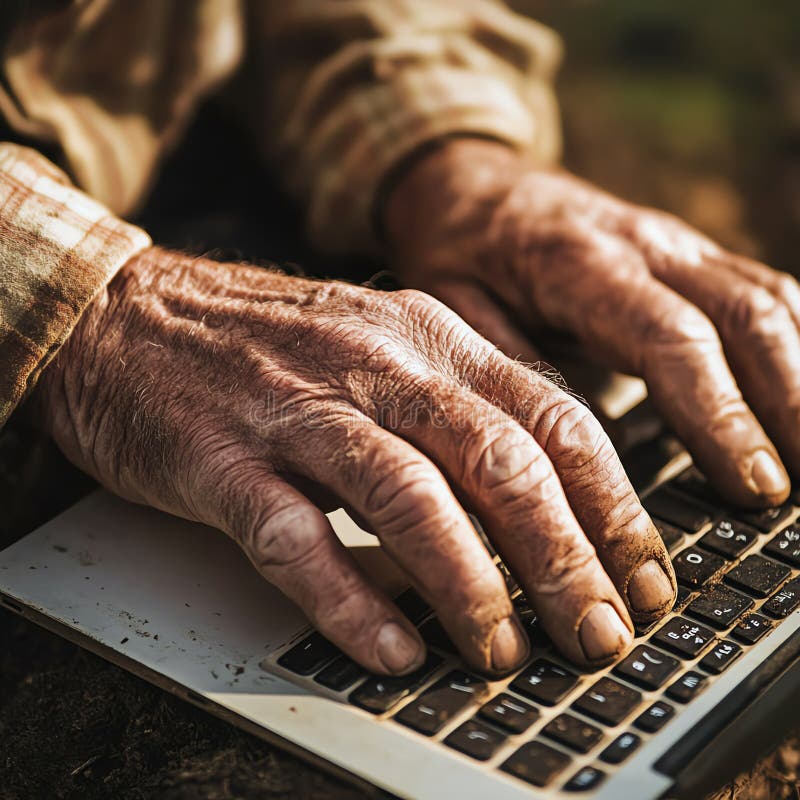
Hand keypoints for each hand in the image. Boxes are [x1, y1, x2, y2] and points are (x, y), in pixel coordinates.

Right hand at [32, 247, 674, 675]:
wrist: (131, 314)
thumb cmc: (273, 342)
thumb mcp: (386, 343)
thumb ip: (465, 404)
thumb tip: (550, 490)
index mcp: (428, 334)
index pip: (551, 415)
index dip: (610, 501)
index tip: (641, 574)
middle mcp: (373, 364)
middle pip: (495, 460)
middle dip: (562, 555)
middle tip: (597, 632)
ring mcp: (295, 410)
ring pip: (405, 496)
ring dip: (468, 582)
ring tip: (503, 651)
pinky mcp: (222, 459)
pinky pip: (294, 537)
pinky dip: (349, 599)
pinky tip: (392, 649)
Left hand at [386, 139, 797, 507]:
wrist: (472, 186)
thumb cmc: (459, 253)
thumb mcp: (454, 310)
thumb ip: (513, 369)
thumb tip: (578, 447)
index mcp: (580, 264)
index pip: (672, 339)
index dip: (720, 416)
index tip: (752, 485)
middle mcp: (646, 245)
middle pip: (746, 318)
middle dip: (788, 408)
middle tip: (796, 491)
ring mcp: (677, 245)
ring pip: (771, 300)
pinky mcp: (690, 256)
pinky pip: (764, 290)